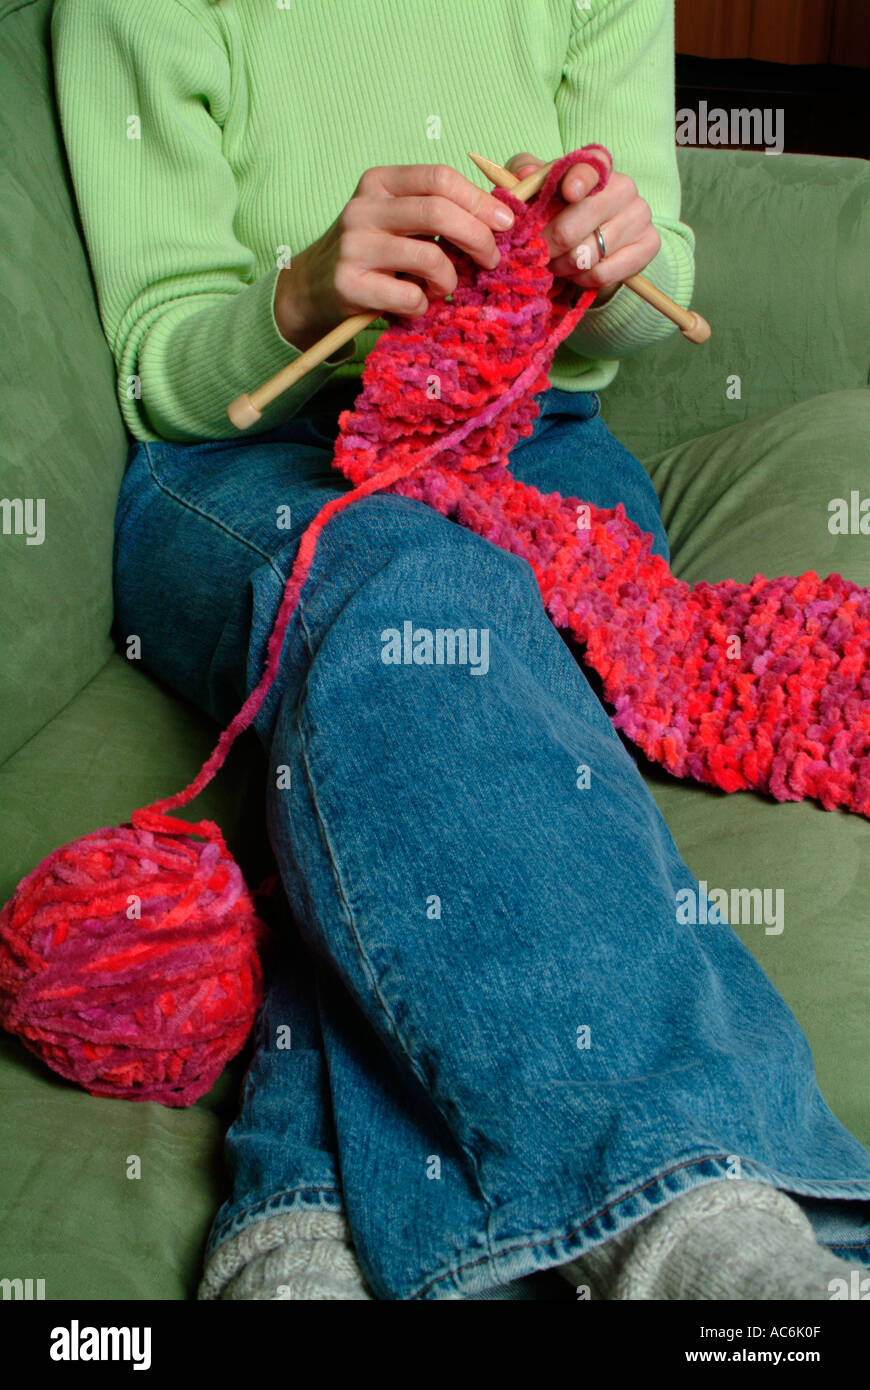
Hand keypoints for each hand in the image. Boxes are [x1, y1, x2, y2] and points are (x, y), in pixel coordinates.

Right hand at [275, 163, 514, 348]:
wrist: (314, 286)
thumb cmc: (373, 251)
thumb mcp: (398, 217)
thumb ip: (437, 210)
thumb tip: (499, 214)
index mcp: (380, 181)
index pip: (439, 178)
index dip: (479, 200)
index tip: (505, 223)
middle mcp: (363, 208)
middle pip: (438, 211)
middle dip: (477, 238)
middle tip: (491, 260)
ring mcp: (354, 246)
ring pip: (429, 257)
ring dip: (449, 279)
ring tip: (443, 288)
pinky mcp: (349, 284)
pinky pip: (409, 296)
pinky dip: (423, 305)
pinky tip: (415, 304)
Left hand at [505, 153, 660, 307]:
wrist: (587, 237)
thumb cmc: (556, 208)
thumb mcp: (535, 187)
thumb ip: (525, 175)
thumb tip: (526, 176)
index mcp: (596, 165)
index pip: (590, 168)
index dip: (580, 180)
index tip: (569, 193)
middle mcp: (624, 186)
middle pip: (577, 224)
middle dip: (549, 245)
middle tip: (540, 251)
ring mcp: (640, 215)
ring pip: (587, 254)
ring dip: (563, 265)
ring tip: (558, 260)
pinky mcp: (649, 245)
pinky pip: (603, 273)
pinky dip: (582, 278)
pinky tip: (577, 271)